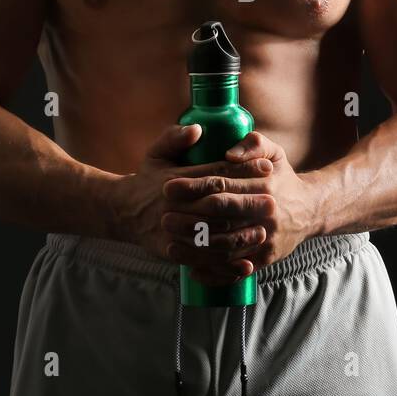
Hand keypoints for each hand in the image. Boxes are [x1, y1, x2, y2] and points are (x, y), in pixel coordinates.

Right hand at [113, 124, 275, 283]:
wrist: (123, 212)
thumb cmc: (146, 180)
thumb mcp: (155, 153)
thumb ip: (174, 137)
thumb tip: (198, 129)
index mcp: (175, 180)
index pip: (214, 175)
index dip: (243, 171)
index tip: (267, 168)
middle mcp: (175, 206)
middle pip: (218, 207)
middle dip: (248, 205)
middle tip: (273, 202)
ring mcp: (172, 231)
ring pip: (212, 237)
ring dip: (241, 236)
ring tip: (263, 232)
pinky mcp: (172, 252)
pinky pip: (202, 261)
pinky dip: (225, 266)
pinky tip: (245, 264)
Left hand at [161, 131, 319, 285]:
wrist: (311, 210)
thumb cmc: (282, 178)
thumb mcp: (274, 152)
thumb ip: (254, 143)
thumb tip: (229, 154)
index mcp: (264, 185)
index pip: (222, 186)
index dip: (192, 187)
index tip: (167, 187)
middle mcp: (266, 213)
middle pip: (220, 218)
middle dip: (189, 219)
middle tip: (164, 217)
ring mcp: (267, 239)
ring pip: (226, 248)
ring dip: (196, 249)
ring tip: (170, 245)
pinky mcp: (266, 259)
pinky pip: (237, 270)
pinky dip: (214, 273)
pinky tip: (192, 271)